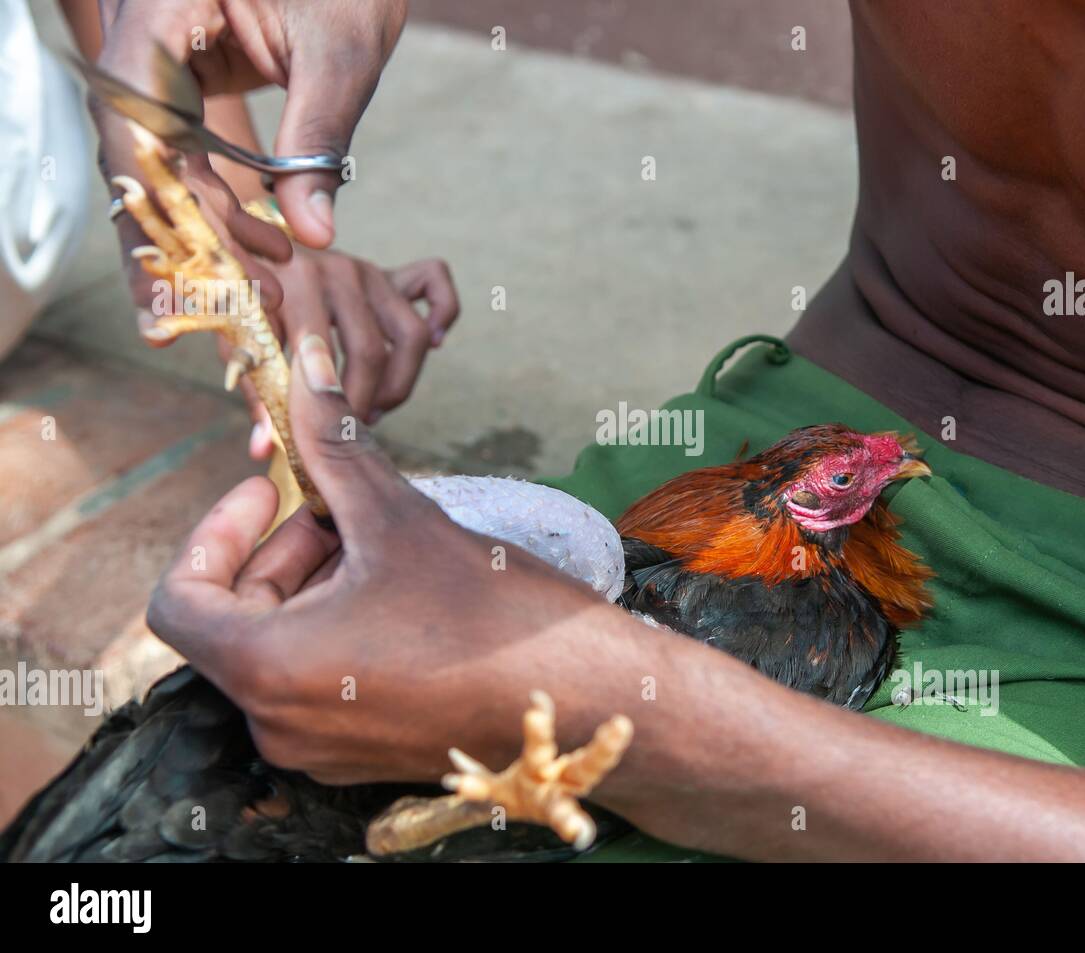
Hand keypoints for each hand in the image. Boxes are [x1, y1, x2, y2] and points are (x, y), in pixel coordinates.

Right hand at [94, 0, 407, 309]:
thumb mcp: (342, 52)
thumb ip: (319, 138)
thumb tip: (317, 235)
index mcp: (160, 10)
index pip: (136, 121)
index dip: (159, 208)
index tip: (190, 277)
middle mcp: (143, 40)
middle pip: (139, 157)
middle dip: (176, 242)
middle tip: (206, 320)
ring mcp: (160, 64)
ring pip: (161, 167)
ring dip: (202, 237)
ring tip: (250, 301)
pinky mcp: (187, 87)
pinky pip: (189, 157)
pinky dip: (219, 210)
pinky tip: (255, 260)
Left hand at [146, 335, 632, 784]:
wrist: (581, 697)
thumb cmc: (491, 612)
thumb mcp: (399, 518)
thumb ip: (332, 444)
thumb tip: (304, 367)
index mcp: (267, 667)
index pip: (180, 599)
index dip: (216, 532)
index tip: (270, 495)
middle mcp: (278, 722)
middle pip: (235, 619)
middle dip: (281, 552)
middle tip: (344, 511)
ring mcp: (319, 747)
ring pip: (279, 649)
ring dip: (313, 586)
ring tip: (382, 547)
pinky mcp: (360, 753)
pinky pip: (317, 683)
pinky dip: (336, 628)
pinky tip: (401, 592)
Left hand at [236, 251, 459, 458]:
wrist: (253, 250)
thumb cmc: (249, 304)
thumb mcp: (242, 343)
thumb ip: (257, 394)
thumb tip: (261, 449)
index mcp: (299, 282)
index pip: (327, 355)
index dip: (332, 404)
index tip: (328, 436)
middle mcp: (343, 270)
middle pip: (374, 351)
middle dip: (365, 402)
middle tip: (351, 429)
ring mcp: (373, 270)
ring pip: (413, 333)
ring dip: (401, 380)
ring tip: (378, 408)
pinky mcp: (393, 272)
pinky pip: (436, 282)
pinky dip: (443, 313)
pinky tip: (433, 346)